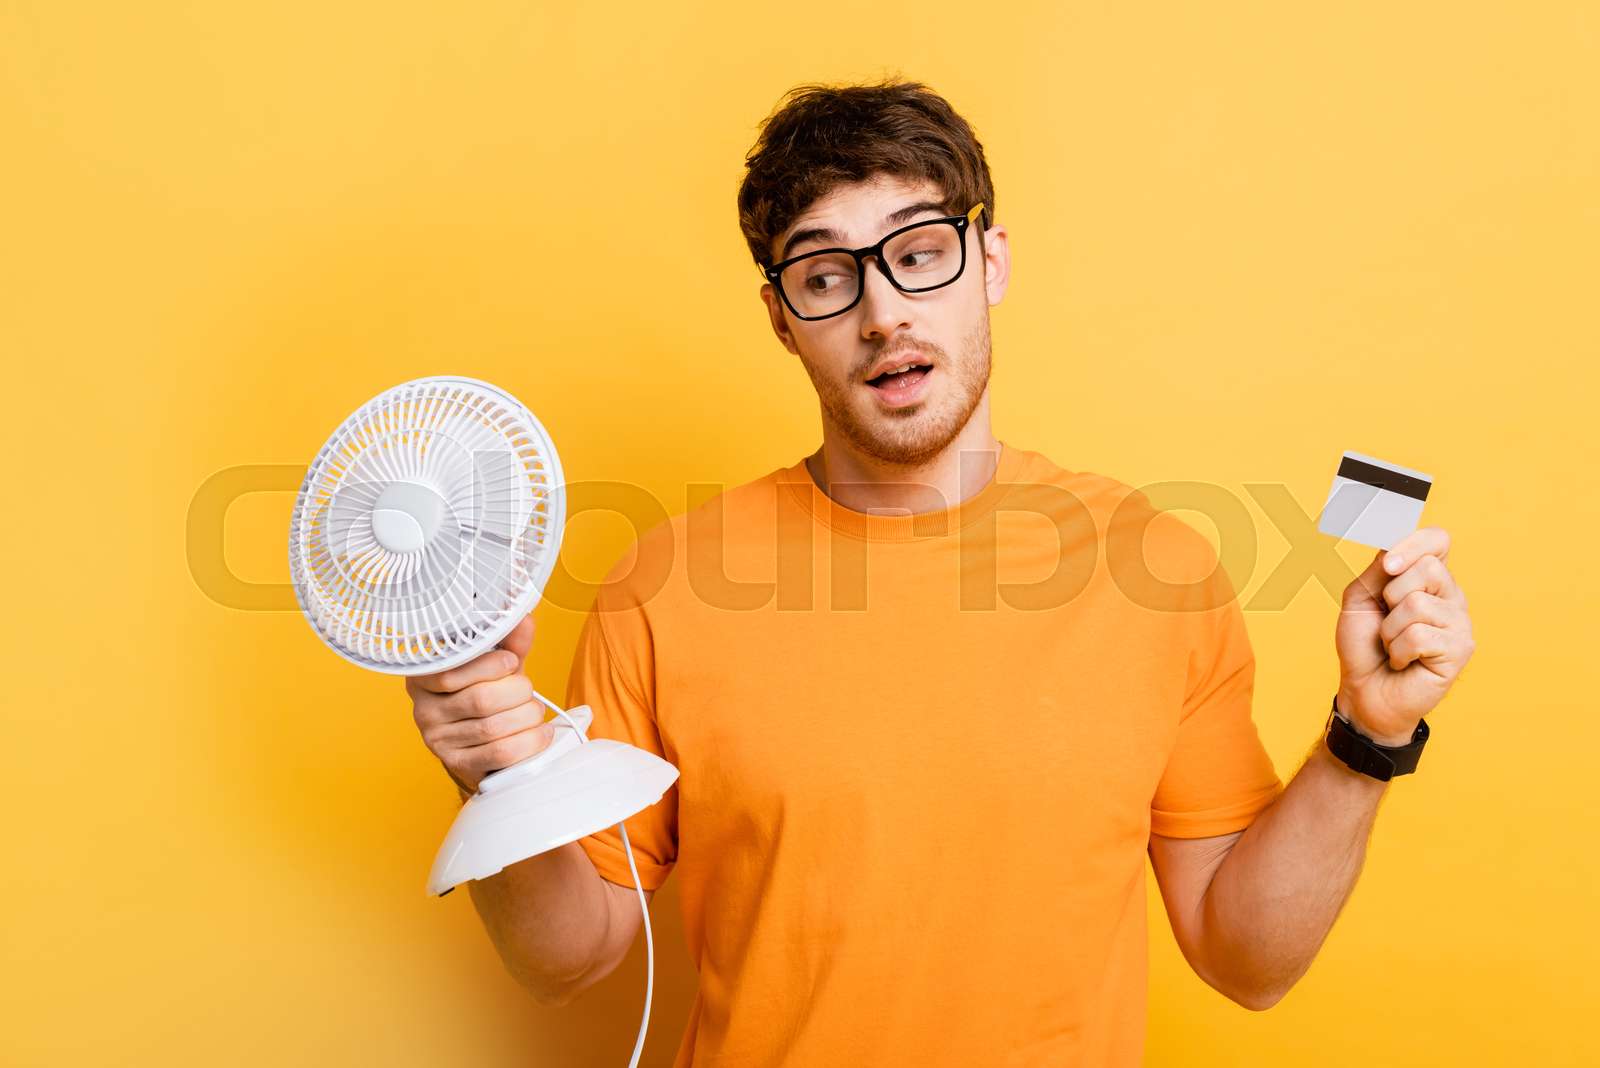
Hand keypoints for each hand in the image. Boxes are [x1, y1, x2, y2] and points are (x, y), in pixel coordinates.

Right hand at [404, 613, 556, 793]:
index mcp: (424, 677)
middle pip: (479, 700)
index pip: (451, 673)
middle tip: (527, 690)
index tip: (512, 661)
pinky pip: (500, 753)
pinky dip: (530, 741)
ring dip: (527, 716)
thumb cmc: (487, 692)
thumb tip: (523, 619)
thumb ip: (510, 642)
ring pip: (493, 727)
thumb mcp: (496, 665)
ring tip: (534, 711)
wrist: (483, 738)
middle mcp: (423, 710)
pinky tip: (541, 732)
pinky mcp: (458, 764)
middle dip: (517, 692)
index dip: (488, 666)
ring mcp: (437, 741)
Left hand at [1334, 526, 1475, 745]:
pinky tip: (1404, 662)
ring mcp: (1459, 622)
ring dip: (1390, 630)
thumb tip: (1394, 548)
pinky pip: (1419, 635)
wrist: (1364, 690)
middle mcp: (1451, 596)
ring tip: (1394, 645)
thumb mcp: (1360, 598)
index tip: (1388, 565)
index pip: (1438, 540)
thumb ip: (1378, 569)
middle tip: (1388, 620)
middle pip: (1429, 568)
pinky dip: (1398, 651)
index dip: (1413, 544)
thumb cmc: (1364, 645)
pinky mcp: (1460, 649)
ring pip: (1418, 604)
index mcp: (1429, 578)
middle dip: (1392, 595)